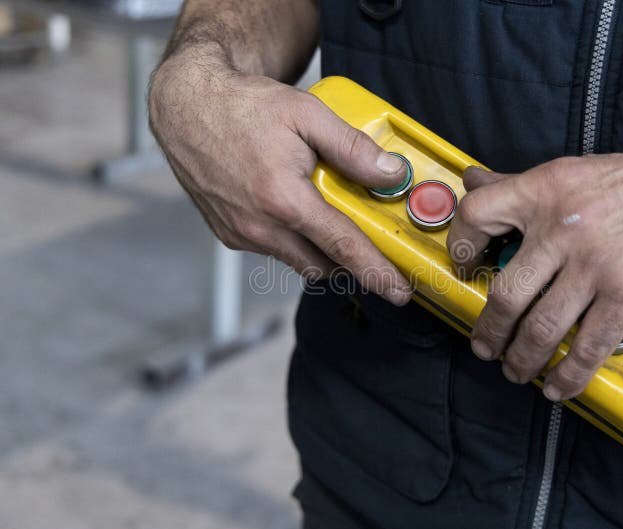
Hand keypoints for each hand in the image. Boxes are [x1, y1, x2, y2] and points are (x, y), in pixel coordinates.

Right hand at [149, 50, 411, 304]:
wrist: (187, 107)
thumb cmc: (246, 106)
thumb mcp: (307, 115)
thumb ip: (353, 149)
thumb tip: (393, 174)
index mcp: (283, 200)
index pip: (342, 247)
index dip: (376, 272)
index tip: (399, 292)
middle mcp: (259, 227)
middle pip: (323, 266)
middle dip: (352, 266)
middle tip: (377, 252)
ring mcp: (241, 234)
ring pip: (298, 261)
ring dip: (323, 252)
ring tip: (337, 223)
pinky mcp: (229, 235)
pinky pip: (275, 250)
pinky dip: (295, 240)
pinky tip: (299, 211)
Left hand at [447, 139, 622, 399]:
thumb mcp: (575, 172)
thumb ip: (519, 183)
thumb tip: (474, 180)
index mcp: (547, 188)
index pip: (478, 214)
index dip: (459, 246)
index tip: (462, 270)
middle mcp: (565, 228)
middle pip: (506, 291)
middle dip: (489, 330)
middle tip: (484, 345)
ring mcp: (596, 266)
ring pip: (540, 328)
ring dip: (521, 358)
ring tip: (515, 369)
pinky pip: (586, 349)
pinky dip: (567, 376)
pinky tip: (557, 386)